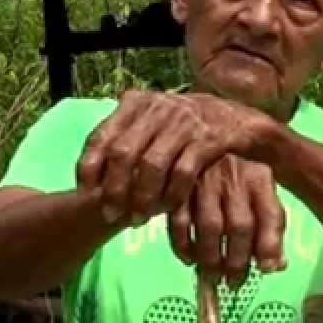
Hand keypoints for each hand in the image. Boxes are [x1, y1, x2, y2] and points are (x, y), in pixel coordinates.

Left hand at [76, 90, 271, 224]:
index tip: (85, 193)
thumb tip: (89, 171)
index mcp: (136, 103)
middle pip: (123, 153)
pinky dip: (171, 194)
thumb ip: (125, 138)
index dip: (89, 167)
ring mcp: (183, 122)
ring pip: (151, 165)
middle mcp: (156, 108)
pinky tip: (166, 211)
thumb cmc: (184, 127)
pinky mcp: (208, 138)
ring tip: (137, 219)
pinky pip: (183, 172)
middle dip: (113, 189)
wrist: (236, 118)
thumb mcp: (152, 123)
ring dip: (141, 197)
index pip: (101, 135)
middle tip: (110, 214)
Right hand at [169, 156, 286, 287]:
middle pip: (239, 226)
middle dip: (236, 261)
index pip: (271, 216)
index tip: (265, 271)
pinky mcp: (178, 186)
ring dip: (211, 259)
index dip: (269, 247)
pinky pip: (180, 222)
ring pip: (209, 227)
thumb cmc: (237, 178)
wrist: (203, 141)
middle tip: (233, 282)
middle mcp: (235, 176)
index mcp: (260, 177)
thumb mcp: (261, 194)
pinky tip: (189, 259)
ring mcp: (204, 180)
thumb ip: (272, 229)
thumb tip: (275, 266)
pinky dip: (183, 246)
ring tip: (212, 276)